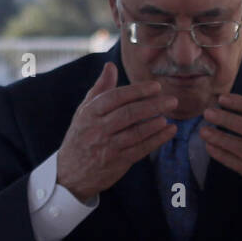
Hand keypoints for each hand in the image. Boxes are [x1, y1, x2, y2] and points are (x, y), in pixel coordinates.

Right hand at [56, 63, 177, 200]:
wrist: (69, 174)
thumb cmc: (80, 137)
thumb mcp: (84, 112)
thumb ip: (99, 89)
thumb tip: (111, 66)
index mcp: (90, 113)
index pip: (115, 97)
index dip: (137, 91)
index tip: (156, 86)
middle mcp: (98, 129)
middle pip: (129, 114)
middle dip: (153, 105)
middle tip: (172, 100)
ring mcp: (108, 147)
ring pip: (136, 133)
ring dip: (155, 124)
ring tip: (168, 115)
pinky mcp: (117, 162)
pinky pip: (141, 149)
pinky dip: (157, 140)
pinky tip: (169, 131)